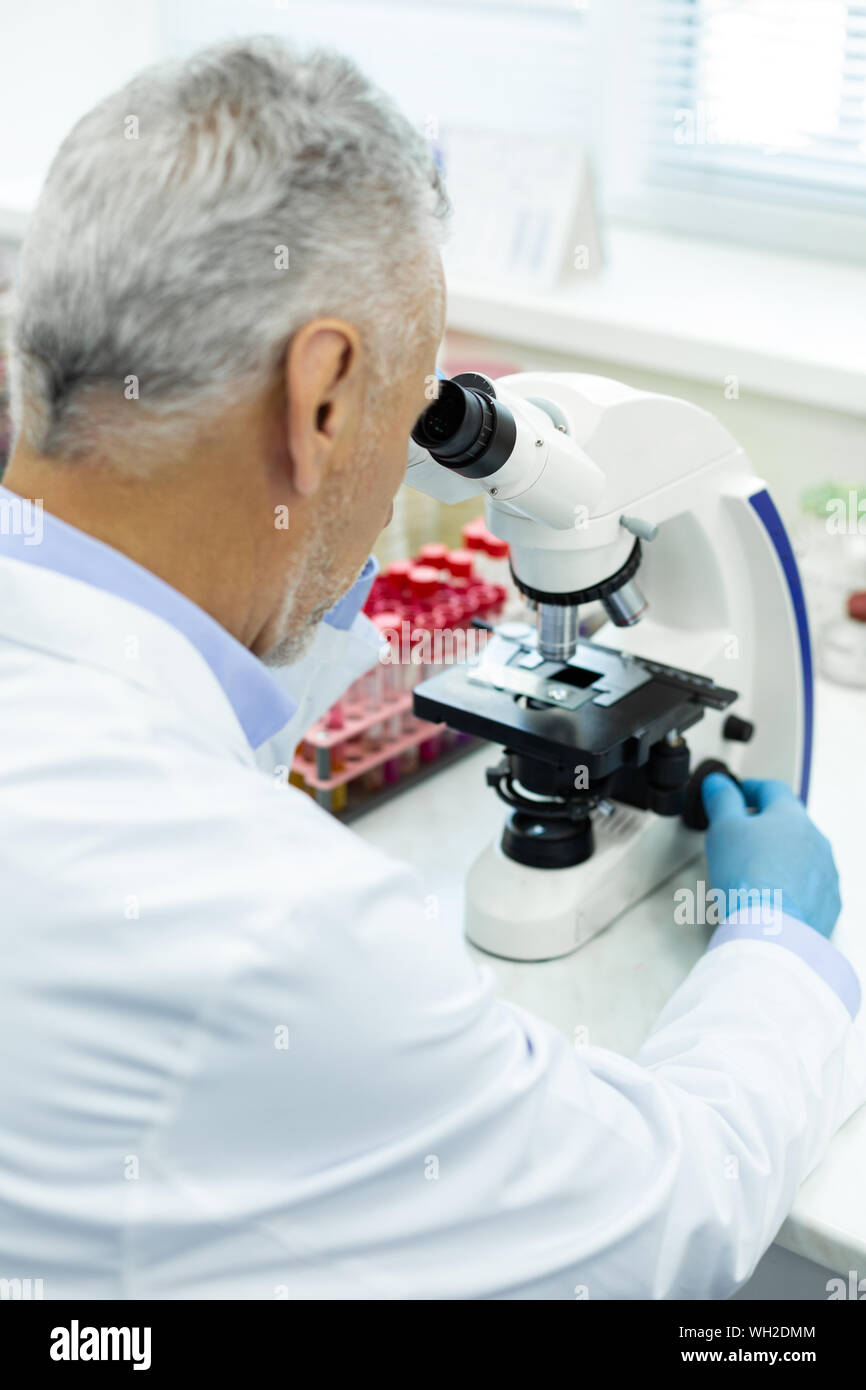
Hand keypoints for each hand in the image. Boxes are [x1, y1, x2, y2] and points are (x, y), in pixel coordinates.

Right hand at [700, 774, 840, 939]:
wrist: (771, 931)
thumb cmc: (748, 878)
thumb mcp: (723, 828)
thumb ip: (722, 799)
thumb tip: (719, 782)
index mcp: (790, 816)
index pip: (771, 789)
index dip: (749, 789)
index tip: (736, 795)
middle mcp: (815, 839)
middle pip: (789, 821)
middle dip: (766, 824)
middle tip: (741, 834)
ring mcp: (825, 871)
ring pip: (802, 854)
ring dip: (781, 855)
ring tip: (755, 870)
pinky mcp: (828, 901)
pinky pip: (809, 884)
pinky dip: (792, 884)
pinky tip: (772, 895)